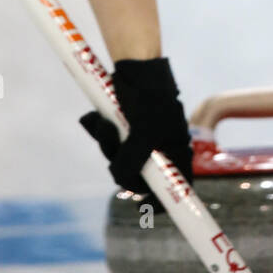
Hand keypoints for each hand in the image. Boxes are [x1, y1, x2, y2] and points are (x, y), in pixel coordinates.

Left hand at [80, 57, 192, 207]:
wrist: (135, 62)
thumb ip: (132, 160)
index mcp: (175, 150)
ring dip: (108, 143)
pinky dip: (102, 132)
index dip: (159, 201)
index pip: (174, 186)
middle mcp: (160, 146)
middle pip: (139, 174)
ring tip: (104, 123)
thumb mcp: (142, 132)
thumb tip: (119, 180)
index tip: (141, 209)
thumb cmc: (148, 96)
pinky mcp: (126, 125)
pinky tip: (96, 119)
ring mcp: (142, 135)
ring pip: (120, 156)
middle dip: (120, 163)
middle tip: (113, 146)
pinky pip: (112, 139)